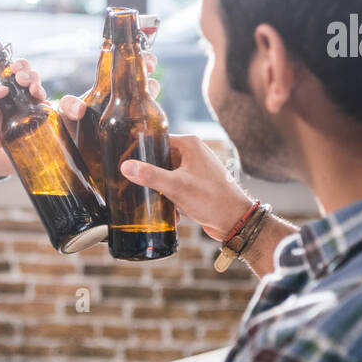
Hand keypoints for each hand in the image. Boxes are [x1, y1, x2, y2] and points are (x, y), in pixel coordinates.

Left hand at [0, 60, 47, 190]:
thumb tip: (4, 89)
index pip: (14, 71)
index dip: (20, 68)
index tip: (16, 70)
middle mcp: (4, 98)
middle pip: (28, 84)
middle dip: (32, 78)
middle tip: (23, 80)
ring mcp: (8, 115)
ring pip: (32, 101)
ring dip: (39, 92)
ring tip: (34, 91)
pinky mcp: (8, 133)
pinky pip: (28, 125)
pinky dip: (40, 116)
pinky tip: (42, 108)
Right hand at [115, 133, 252, 241]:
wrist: (235, 221)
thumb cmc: (212, 200)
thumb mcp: (177, 186)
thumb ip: (151, 175)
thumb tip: (126, 166)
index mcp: (189, 144)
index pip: (156, 140)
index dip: (140, 151)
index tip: (125, 163)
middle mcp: (193, 152)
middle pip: (159, 158)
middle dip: (148, 174)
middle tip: (133, 185)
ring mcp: (195, 168)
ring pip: (165, 174)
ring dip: (158, 188)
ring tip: (150, 201)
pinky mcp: (196, 184)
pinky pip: (175, 185)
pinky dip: (169, 197)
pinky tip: (170, 212)